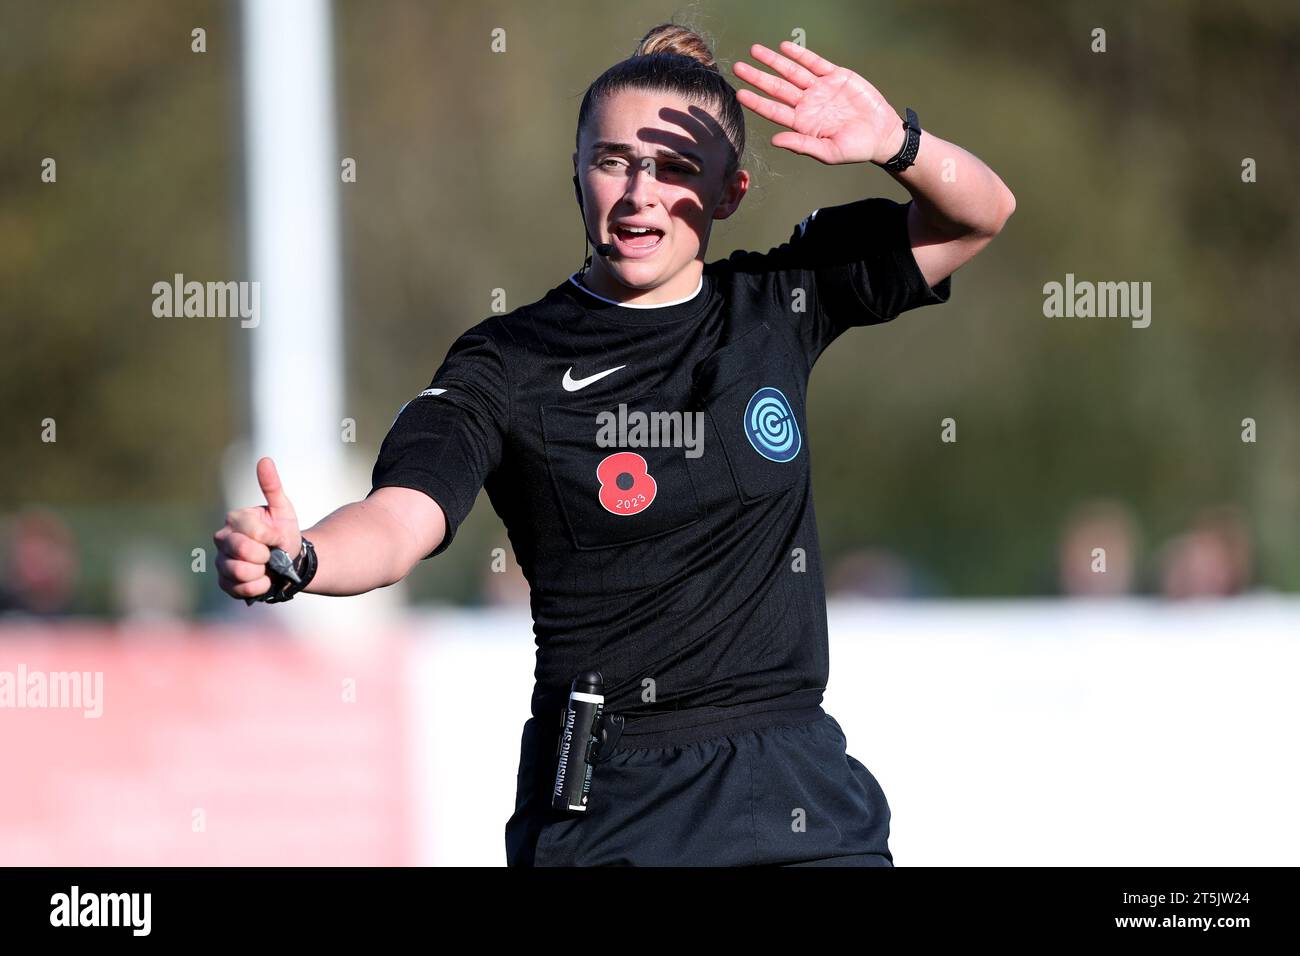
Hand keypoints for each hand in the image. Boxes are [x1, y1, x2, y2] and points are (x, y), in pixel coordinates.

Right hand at [213, 456, 301, 600]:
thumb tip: (264, 460)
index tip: (277, 537)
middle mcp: (221, 539)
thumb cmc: (284, 532)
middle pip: (243, 551)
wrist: (288, 561)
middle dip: (266, 555)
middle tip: (270, 553)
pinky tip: (263, 579)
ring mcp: (220, 562)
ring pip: (241, 572)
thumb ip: (272, 486)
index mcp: (234, 519)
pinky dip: (259, 587)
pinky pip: (241, 589)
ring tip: (266, 566)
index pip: (253, 531)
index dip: (272, 537)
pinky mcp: (224, 583)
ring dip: (262, 572)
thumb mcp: (283, 509)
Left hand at [732, 41, 904, 165]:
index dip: (757, 102)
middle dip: (757, 77)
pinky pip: (814, 63)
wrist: (882, 134)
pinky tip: (785, 47)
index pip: (774, 110)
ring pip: (791, 72)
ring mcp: (820, 89)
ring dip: (773, 61)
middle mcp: (807, 104)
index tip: (740, 93)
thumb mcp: (828, 152)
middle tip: (738, 67)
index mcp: (803, 123)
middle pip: (777, 88)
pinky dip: (800, 54)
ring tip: (755, 51)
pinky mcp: (836, 76)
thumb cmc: (855, 148)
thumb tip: (775, 140)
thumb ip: (801, 145)